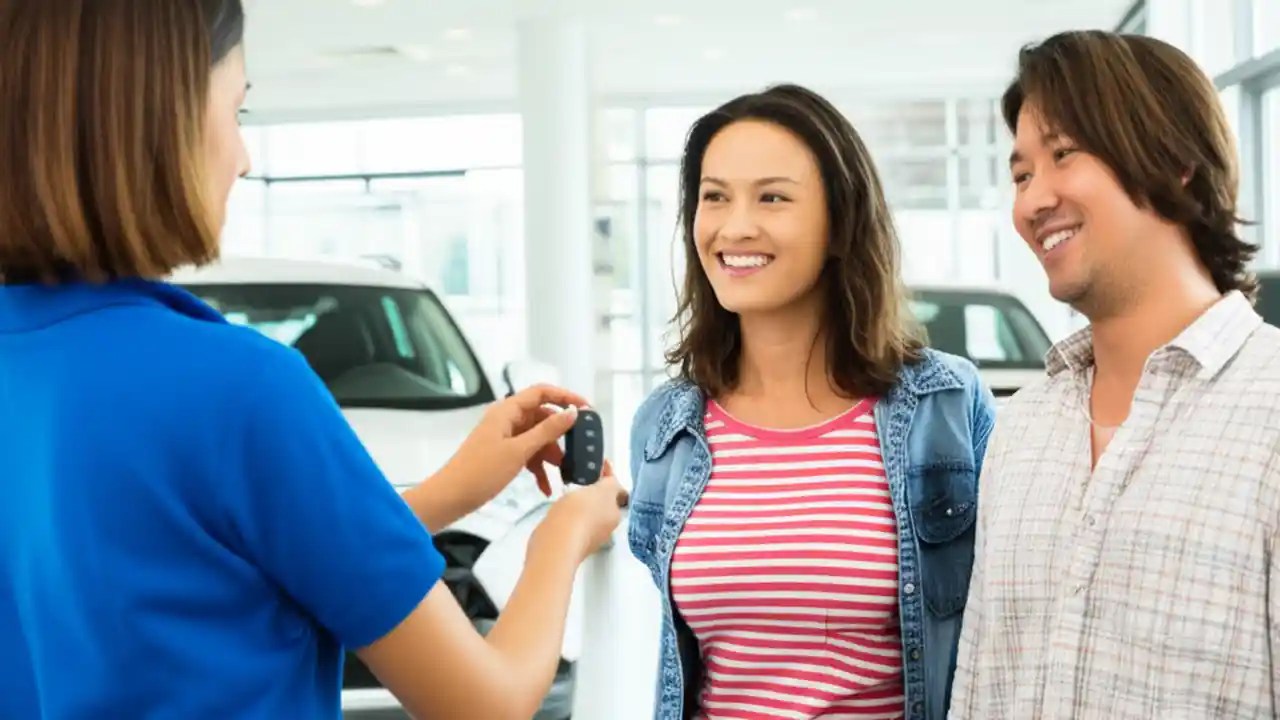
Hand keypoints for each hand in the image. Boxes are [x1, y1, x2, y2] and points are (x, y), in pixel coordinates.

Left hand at [439, 383, 588, 511]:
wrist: (451, 497)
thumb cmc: (481, 471)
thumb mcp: (519, 451)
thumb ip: (547, 431)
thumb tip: (573, 413)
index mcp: (507, 411)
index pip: (542, 392)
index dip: (566, 397)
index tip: (587, 409)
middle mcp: (506, 419)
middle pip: (542, 417)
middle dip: (560, 434)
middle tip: (579, 449)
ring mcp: (504, 437)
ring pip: (537, 438)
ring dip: (550, 455)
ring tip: (563, 473)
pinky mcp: (503, 454)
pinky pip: (527, 454)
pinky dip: (538, 468)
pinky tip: (546, 488)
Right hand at [532, 461, 628, 561]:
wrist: (557, 540)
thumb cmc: (581, 512)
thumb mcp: (602, 490)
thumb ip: (611, 484)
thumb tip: (614, 483)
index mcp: (615, 516)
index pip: (618, 494)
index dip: (609, 478)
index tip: (601, 466)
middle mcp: (605, 530)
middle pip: (604, 507)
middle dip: (596, 494)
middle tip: (584, 480)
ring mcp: (587, 538)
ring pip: (588, 516)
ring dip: (582, 505)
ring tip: (569, 492)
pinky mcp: (569, 543)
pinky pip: (572, 524)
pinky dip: (569, 516)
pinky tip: (560, 510)